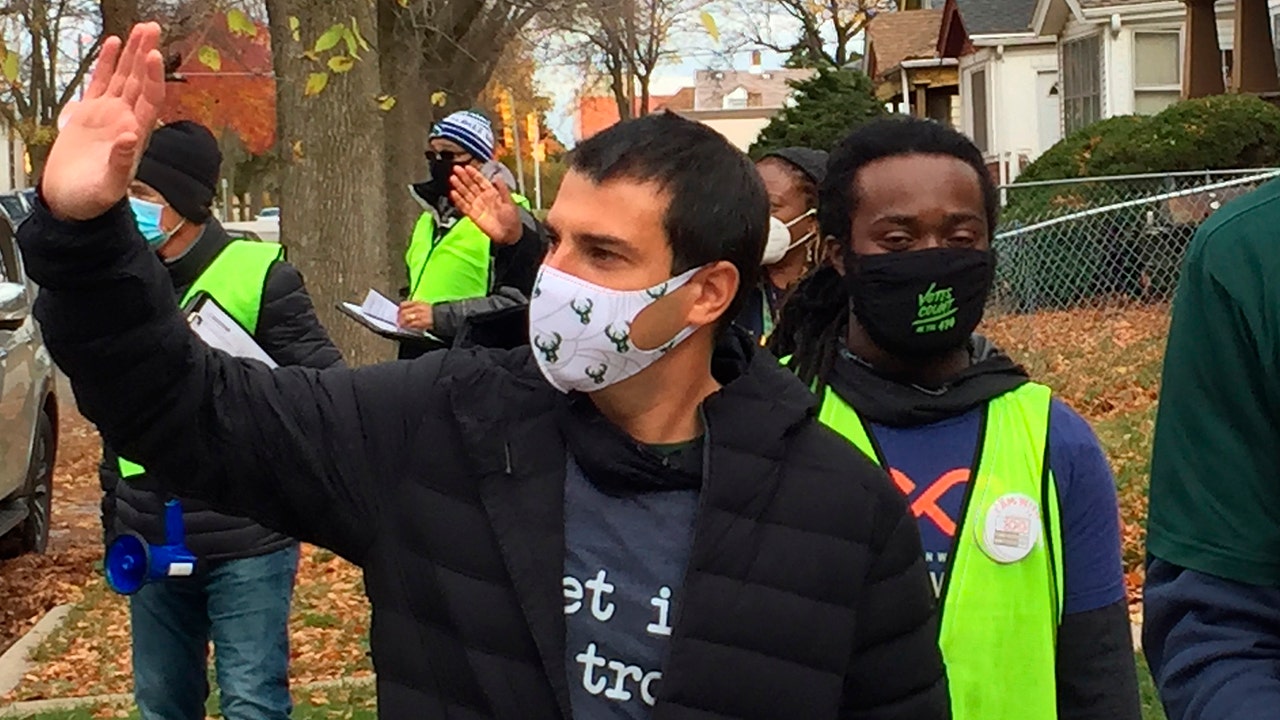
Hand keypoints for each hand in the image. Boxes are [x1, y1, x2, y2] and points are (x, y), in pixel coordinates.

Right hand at [44, 23, 164, 221]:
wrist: (70, 203)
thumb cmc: (93, 200)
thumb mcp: (108, 186)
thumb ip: (120, 163)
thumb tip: (131, 137)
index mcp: (137, 136)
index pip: (150, 99)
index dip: (153, 77)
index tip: (154, 55)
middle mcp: (126, 120)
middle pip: (140, 81)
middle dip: (147, 54)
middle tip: (152, 28)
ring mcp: (109, 115)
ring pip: (124, 77)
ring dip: (132, 54)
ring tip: (141, 29)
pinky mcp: (89, 114)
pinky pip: (101, 82)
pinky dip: (108, 64)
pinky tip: (114, 45)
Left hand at [398, 301, 433, 330]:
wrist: (441, 316)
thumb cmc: (432, 312)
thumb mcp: (423, 305)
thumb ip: (414, 307)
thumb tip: (403, 311)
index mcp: (418, 303)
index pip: (404, 304)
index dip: (399, 310)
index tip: (397, 313)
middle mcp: (418, 308)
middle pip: (404, 312)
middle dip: (399, 317)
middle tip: (398, 321)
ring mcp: (420, 315)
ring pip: (407, 318)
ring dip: (402, 322)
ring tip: (401, 325)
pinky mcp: (422, 322)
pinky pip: (412, 324)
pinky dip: (408, 326)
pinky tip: (407, 327)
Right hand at [450, 165, 521, 244]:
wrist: (509, 235)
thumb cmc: (512, 219)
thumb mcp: (510, 202)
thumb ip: (503, 189)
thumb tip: (497, 177)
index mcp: (492, 193)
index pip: (481, 181)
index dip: (474, 174)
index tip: (467, 167)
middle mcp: (483, 198)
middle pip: (471, 185)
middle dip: (464, 177)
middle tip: (456, 168)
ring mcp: (477, 206)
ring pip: (466, 194)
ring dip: (459, 186)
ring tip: (452, 178)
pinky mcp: (473, 215)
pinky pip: (464, 206)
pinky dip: (458, 200)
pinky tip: (453, 193)